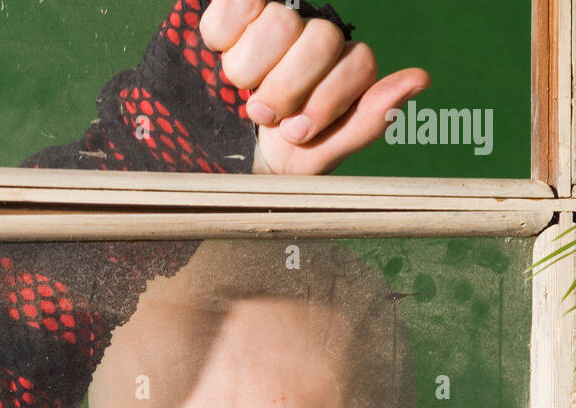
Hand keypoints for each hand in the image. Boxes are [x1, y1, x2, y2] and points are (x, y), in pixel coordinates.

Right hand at [199, 0, 429, 173]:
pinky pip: (236, 4)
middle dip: (287, 90)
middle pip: (321, 40)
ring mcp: (279, 19)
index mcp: (345, 68)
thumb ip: (367, 121)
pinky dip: (226, 32)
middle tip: (268, 118)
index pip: (359, 63)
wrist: (230, 158)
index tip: (297, 133)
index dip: (326, 101)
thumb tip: (420, 80)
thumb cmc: (281, 157)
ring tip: (243, 94)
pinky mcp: (237, 13)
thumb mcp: (322, 154)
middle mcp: (317, 37)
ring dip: (252, 70)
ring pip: (278, 21)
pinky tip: (222, 56)